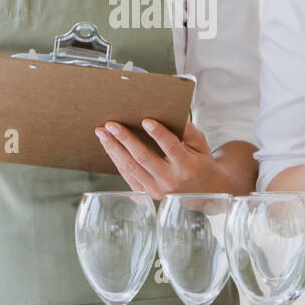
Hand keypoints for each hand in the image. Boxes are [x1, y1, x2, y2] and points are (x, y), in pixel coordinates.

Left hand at [94, 118, 230, 197]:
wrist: (202, 191)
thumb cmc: (199, 162)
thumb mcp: (200, 144)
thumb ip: (186, 128)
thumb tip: (172, 109)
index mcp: (187, 166)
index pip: (171, 147)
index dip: (159, 134)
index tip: (146, 120)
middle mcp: (171, 181)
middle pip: (143, 158)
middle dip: (125, 139)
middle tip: (111, 124)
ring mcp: (156, 190)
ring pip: (130, 168)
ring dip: (114, 149)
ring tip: (102, 133)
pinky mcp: (146, 195)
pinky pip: (127, 176)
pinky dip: (116, 160)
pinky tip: (109, 146)